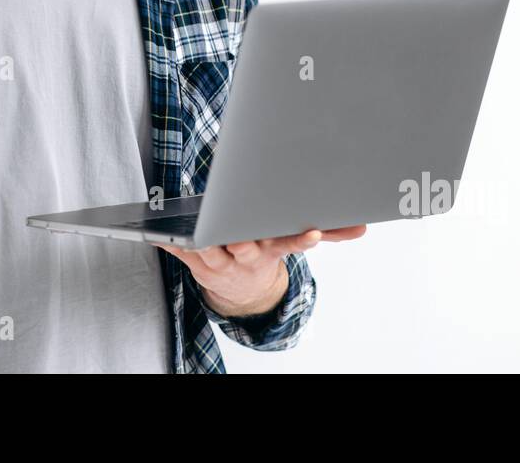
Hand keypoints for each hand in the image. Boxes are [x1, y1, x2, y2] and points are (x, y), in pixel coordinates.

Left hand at [157, 224, 366, 317]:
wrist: (246, 292)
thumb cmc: (268, 250)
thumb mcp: (295, 242)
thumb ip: (330, 233)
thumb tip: (363, 227)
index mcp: (274, 248)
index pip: (290, 244)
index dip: (300, 240)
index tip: (312, 233)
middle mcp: (250, 256)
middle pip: (247, 248)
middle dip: (245, 241)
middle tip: (241, 236)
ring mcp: (223, 262)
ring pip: (212, 251)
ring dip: (200, 243)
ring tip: (193, 234)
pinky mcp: (199, 264)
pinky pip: (182, 253)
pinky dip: (170, 244)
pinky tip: (156, 234)